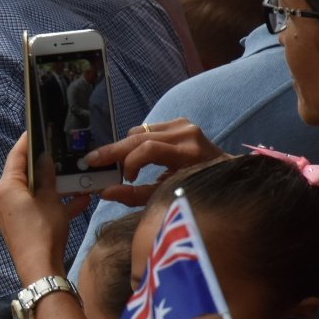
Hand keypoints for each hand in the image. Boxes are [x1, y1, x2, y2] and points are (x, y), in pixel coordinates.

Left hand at [0, 133, 89, 283]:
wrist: (41, 270)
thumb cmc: (43, 230)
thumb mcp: (50, 199)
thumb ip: (47, 176)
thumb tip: (44, 158)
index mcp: (7, 188)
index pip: (16, 157)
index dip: (27, 142)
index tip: (36, 129)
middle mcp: (4, 199)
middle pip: (25, 175)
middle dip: (45, 165)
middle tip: (60, 152)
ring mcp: (12, 214)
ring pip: (35, 192)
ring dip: (54, 185)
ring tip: (74, 176)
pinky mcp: (22, 227)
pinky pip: (39, 208)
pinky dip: (55, 203)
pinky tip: (81, 200)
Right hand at [80, 117, 227, 207]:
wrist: (226, 176)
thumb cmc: (197, 191)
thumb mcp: (167, 196)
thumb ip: (135, 195)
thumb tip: (105, 192)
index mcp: (188, 152)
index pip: (148, 149)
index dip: (129, 163)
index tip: (122, 179)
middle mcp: (186, 133)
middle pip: (139, 137)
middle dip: (113, 151)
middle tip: (92, 161)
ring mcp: (184, 124)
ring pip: (139, 131)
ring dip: (125, 148)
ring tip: (119, 166)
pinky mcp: (180, 122)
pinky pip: (147, 129)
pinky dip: (136, 143)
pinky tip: (136, 158)